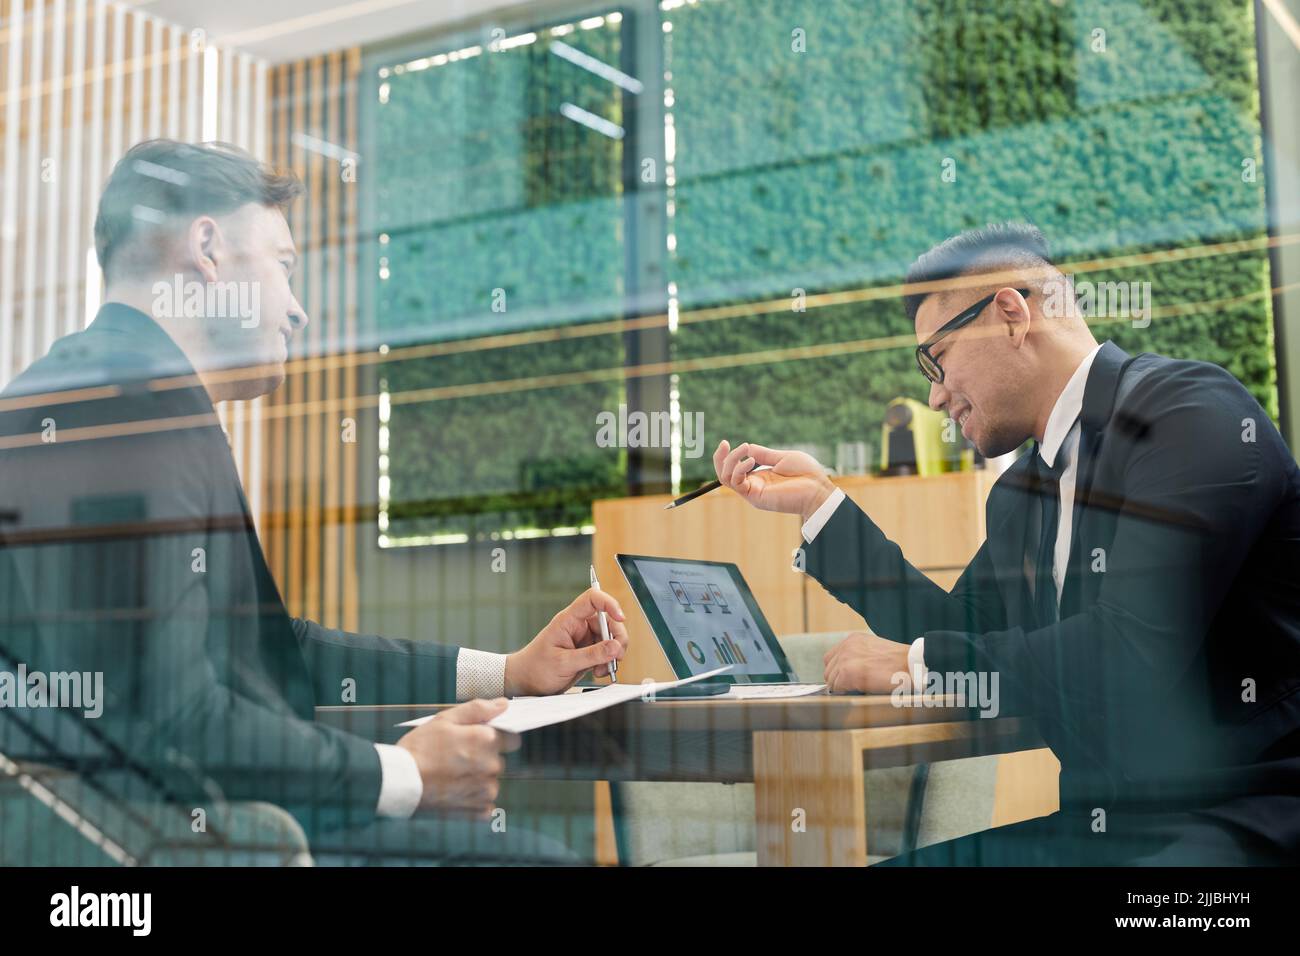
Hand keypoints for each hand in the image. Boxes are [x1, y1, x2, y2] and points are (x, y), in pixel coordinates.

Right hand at [396, 698, 520, 816]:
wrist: (399, 783)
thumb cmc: (419, 749)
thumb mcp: (444, 720)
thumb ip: (478, 709)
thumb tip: (503, 704)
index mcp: (487, 741)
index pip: (512, 739)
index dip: (496, 738)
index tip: (478, 741)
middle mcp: (491, 766)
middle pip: (498, 761)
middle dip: (482, 758)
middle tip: (455, 758)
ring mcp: (485, 790)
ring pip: (490, 782)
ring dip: (477, 780)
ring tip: (450, 776)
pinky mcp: (478, 811)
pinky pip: (485, 804)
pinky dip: (473, 800)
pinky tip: (454, 792)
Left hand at [503, 588, 628, 695]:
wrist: (525, 682)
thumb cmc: (536, 668)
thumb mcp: (564, 663)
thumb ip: (591, 655)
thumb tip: (615, 647)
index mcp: (568, 620)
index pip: (592, 599)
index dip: (609, 604)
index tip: (621, 618)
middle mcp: (578, 626)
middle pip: (608, 621)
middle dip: (616, 638)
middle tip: (615, 656)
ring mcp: (584, 639)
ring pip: (610, 638)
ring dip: (613, 654)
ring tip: (603, 669)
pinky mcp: (588, 652)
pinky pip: (606, 652)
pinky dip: (608, 662)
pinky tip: (599, 672)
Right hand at [713, 440, 835, 520]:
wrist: (817, 489)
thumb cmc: (806, 474)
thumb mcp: (782, 458)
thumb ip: (763, 454)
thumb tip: (747, 448)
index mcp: (760, 477)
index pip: (734, 468)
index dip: (726, 456)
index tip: (726, 443)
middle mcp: (754, 485)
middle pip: (725, 474)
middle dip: (720, 458)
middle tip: (724, 443)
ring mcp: (753, 492)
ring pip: (727, 478)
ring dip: (730, 460)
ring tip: (745, 449)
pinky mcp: (756, 497)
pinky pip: (737, 483)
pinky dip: (739, 469)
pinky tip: (751, 460)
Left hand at [823, 631, 912, 694]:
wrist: (911, 664)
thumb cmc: (898, 662)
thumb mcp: (874, 651)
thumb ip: (858, 657)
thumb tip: (846, 673)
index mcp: (853, 639)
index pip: (831, 659)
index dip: (837, 671)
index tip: (846, 680)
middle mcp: (846, 646)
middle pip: (828, 670)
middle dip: (838, 681)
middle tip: (853, 688)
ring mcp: (846, 658)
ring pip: (831, 680)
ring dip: (843, 687)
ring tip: (860, 688)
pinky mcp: (848, 671)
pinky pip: (837, 688)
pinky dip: (846, 692)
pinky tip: (861, 690)